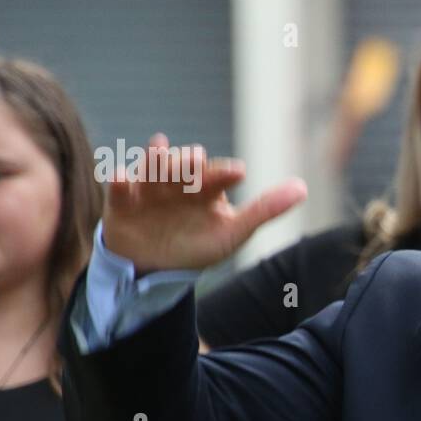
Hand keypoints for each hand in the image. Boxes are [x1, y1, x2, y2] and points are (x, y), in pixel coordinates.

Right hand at [103, 133, 306, 273]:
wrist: (155, 269)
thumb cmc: (198, 245)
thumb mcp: (233, 232)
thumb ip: (265, 210)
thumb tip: (302, 187)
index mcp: (206, 187)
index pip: (217, 176)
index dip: (225, 173)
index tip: (237, 172)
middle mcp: (178, 182)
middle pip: (183, 167)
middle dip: (188, 163)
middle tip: (195, 161)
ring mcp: (149, 189)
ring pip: (152, 170)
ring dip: (156, 161)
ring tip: (159, 151)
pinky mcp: (122, 202)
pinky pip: (118, 190)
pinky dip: (118, 183)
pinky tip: (119, 177)